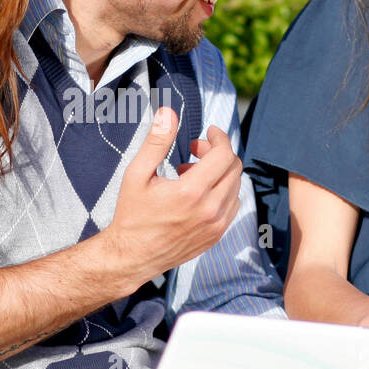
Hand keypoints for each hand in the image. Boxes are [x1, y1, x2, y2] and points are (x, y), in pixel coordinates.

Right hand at [105, 106, 241, 279]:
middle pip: (234, 167)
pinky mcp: (216, 236)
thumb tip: (168, 113)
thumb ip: (156, 142)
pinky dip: (222, 191)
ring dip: (220, 173)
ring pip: (235, 186)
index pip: (224, 154)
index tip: (209, 133)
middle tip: (195, 150)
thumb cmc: (132, 215)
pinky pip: (232, 205)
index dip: (219, 137)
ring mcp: (216, 225)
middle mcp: (210, 210)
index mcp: (191, 192)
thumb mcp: (137, 174)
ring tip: (191, 173)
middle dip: (218, 152)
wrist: (133, 256)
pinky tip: (199, 193)